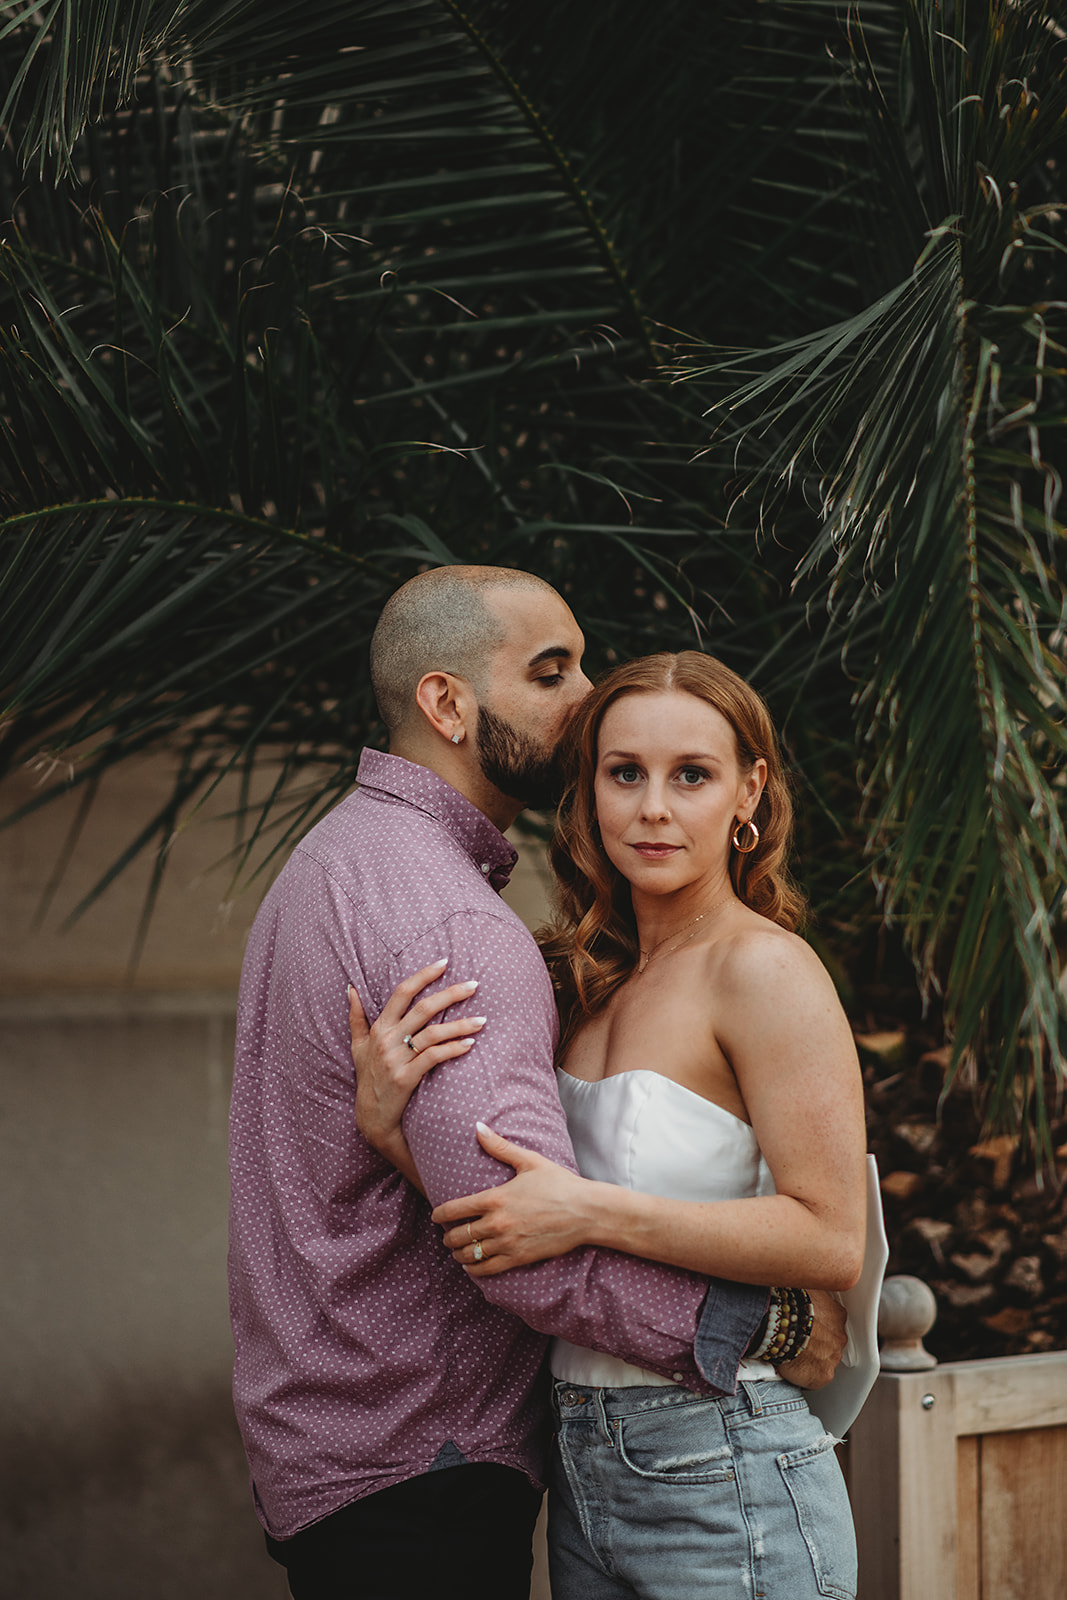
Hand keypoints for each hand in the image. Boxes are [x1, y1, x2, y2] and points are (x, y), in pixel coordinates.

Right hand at [349, 959, 485, 1176]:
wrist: (372, 1118)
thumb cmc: (368, 1078)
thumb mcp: (358, 1047)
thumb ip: (356, 1017)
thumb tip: (350, 988)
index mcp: (379, 1027)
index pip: (402, 992)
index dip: (423, 975)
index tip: (445, 963)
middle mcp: (386, 1039)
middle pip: (423, 1008)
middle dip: (451, 994)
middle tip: (475, 985)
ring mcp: (395, 1059)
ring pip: (433, 1033)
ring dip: (460, 1024)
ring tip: (482, 1020)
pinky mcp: (405, 1078)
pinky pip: (434, 1057)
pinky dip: (453, 1049)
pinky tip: (470, 1045)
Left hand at [431, 1124, 594, 1275]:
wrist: (585, 1212)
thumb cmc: (559, 1184)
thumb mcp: (529, 1161)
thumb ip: (500, 1146)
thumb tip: (478, 1127)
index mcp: (495, 1198)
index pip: (455, 1210)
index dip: (440, 1215)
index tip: (436, 1217)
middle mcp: (497, 1223)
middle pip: (458, 1235)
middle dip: (448, 1236)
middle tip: (447, 1235)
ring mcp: (507, 1243)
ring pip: (470, 1255)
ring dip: (459, 1254)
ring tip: (457, 1251)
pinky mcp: (519, 1258)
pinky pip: (488, 1269)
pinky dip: (475, 1269)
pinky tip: (473, 1266)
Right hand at [775, 1288, 846, 1389]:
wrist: (781, 1324)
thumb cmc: (788, 1302)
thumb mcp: (805, 1287)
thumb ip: (812, 1291)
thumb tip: (806, 1281)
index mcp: (837, 1314)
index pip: (832, 1322)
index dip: (818, 1325)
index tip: (806, 1326)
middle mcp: (840, 1337)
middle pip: (830, 1343)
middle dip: (817, 1343)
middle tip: (797, 1340)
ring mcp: (833, 1357)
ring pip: (824, 1361)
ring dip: (811, 1360)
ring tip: (792, 1354)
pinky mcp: (823, 1376)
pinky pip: (816, 1379)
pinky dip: (805, 1377)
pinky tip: (793, 1368)